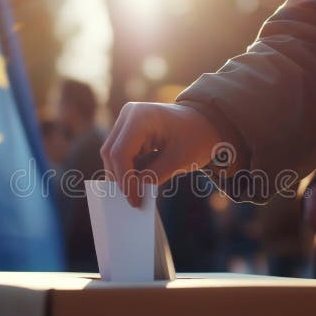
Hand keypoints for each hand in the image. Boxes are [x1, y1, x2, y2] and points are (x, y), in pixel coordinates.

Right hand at [100, 102, 222, 206]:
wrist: (204, 121)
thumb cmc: (196, 137)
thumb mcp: (179, 161)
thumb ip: (154, 176)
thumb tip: (133, 190)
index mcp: (141, 117)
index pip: (120, 153)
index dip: (125, 180)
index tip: (134, 201)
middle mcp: (128, 115)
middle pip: (111, 153)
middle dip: (120, 179)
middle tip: (133, 201)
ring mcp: (126, 120)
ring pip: (112, 153)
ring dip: (122, 174)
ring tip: (136, 194)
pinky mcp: (128, 129)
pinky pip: (120, 152)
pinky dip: (127, 168)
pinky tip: (138, 183)